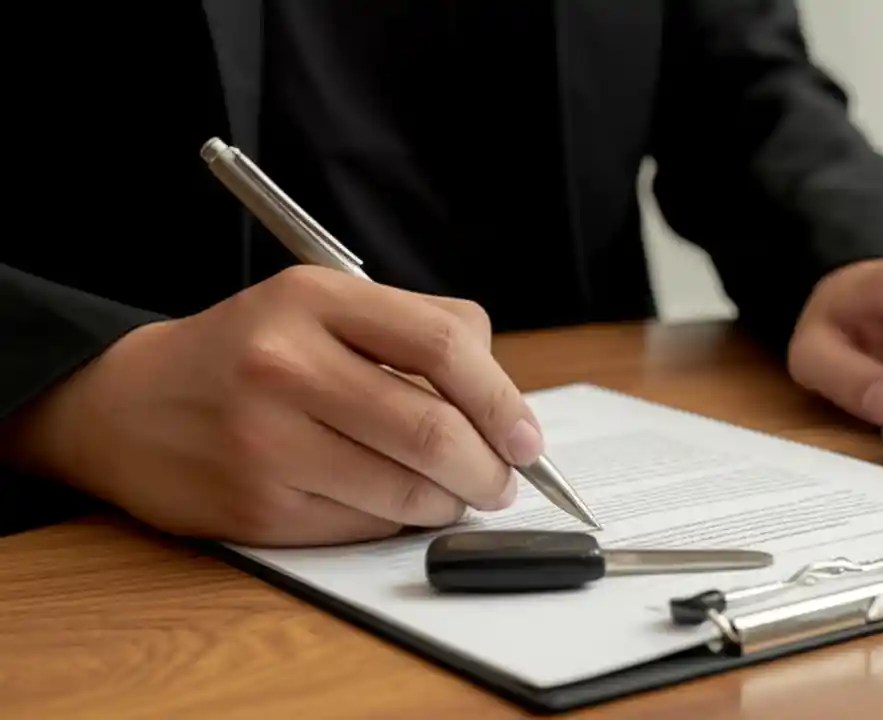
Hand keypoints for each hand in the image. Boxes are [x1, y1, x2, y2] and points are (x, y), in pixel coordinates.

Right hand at [2, 267, 541, 545]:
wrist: (125, 404)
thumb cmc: (248, 353)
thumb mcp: (322, 306)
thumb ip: (417, 332)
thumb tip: (503, 403)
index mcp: (315, 299)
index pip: (444, 345)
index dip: (503, 400)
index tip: (527, 438)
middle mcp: (287, 365)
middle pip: (433, 429)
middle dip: (489, 469)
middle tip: (501, 481)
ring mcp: (267, 441)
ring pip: (406, 491)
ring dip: (449, 502)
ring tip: (451, 493)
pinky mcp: (255, 508)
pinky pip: (363, 527)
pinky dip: (398, 522)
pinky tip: (392, 505)